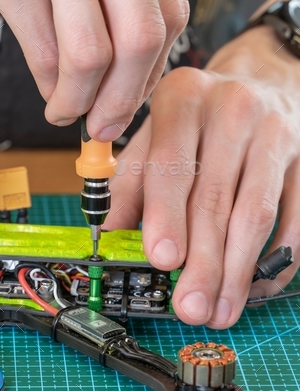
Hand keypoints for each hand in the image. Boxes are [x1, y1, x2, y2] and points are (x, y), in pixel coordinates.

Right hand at [0, 0, 187, 136]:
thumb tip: (125, 72)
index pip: (173, 10)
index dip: (154, 70)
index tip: (131, 97)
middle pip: (142, 38)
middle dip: (125, 99)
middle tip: (106, 126)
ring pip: (92, 54)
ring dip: (81, 100)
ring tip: (66, 111)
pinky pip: (43, 48)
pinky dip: (49, 84)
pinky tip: (47, 92)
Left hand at [107, 25, 299, 327]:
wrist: (261, 80)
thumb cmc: (197, 118)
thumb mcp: (153, 134)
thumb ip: (130, 183)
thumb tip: (109, 237)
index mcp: (182, 99)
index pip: (171, 162)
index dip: (166, 215)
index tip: (162, 260)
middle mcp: (231, 110)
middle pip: (214, 197)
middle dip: (202, 261)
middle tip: (190, 307)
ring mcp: (274, 134)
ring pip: (256, 213)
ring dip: (236, 270)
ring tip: (219, 310)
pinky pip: (294, 218)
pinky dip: (276, 259)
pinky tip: (254, 287)